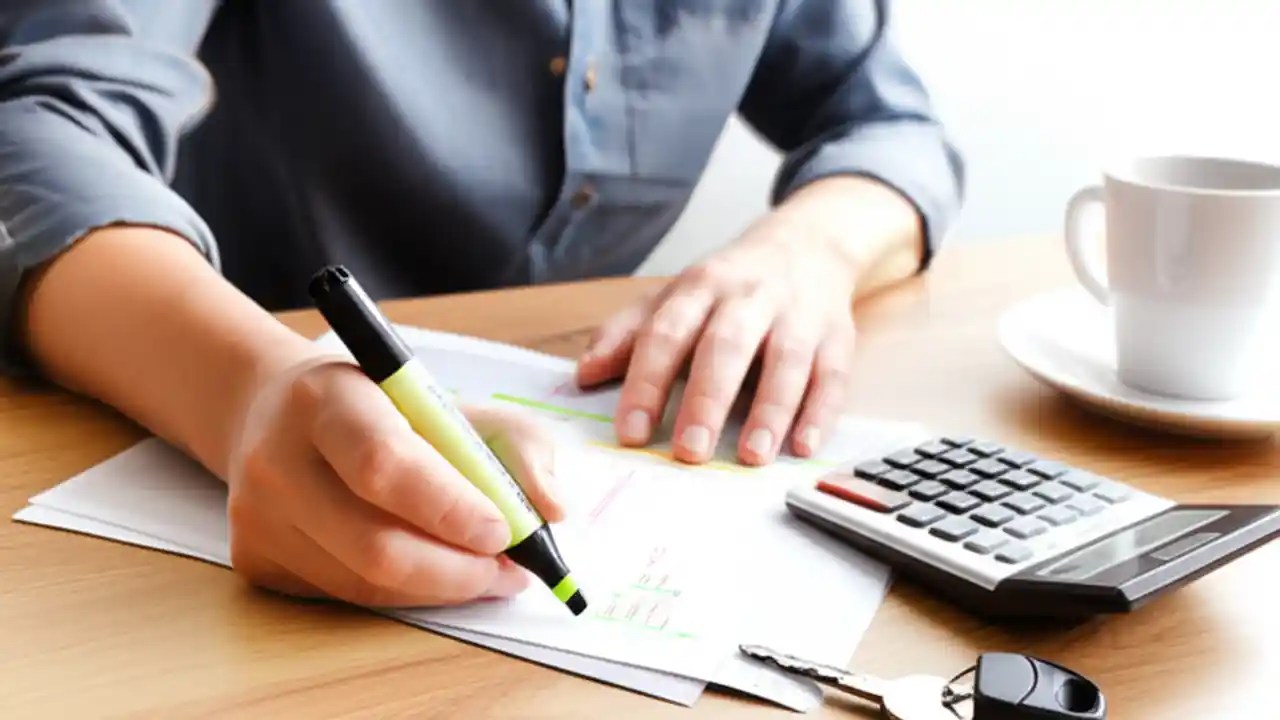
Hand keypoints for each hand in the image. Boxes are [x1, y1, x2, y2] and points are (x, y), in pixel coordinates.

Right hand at [225, 355, 563, 606]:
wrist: (278, 413)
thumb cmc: (381, 406)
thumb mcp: (455, 400)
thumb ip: (518, 443)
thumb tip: (551, 508)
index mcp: (327, 399)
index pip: (384, 464)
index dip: (449, 507)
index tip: (503, 531)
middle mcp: (277, 459)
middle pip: (374, 545)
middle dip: (458, 571)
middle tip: (508, 571)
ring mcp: (258, 515)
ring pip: (365, 583)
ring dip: (440, 588)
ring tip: (485, 572)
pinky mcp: (255, 559)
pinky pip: (345, 596)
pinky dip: (402, 593)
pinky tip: (431, 571)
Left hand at [575, 177, 923, 465]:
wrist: (808, 244)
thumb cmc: (729, 285)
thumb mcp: (674, 297)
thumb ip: (628, 334)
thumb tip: (584, 373)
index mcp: (701, 287)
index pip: (667, 333)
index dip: (646, 382)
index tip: (631, 432)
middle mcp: (750, 297)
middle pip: (727, 346)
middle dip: (707, 399)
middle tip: (689, 452)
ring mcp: (798, 316)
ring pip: (786, 361)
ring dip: (770, 410)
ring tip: (751, 456)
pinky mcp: (837, 337)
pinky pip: (831, 376)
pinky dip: (819, 412)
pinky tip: (803, 447)